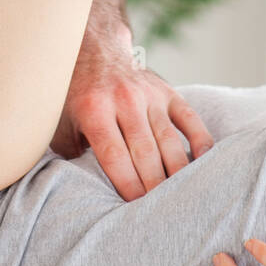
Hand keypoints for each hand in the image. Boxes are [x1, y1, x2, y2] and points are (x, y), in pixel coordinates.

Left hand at [51, 35, 213, 200]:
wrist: (94, 49)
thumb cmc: (74, 96)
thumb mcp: (61, 123)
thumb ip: (71, 154)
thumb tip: (83, 192)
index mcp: (94, 109)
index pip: (115, 157)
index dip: (126, 186)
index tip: (133, 210)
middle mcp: (125, 100)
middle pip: (145, 154)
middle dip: (153, 188)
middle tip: (160, 215)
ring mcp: (150, 95)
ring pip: (169, 142)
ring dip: (177, 174)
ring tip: (181, 201)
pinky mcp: (167, 91)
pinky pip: (190, 120)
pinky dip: (201, 143)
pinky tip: (204, 166)